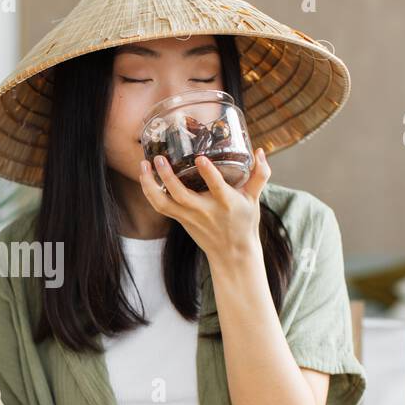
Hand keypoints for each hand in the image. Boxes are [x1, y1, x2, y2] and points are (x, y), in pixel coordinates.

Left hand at [139, 146, 270, 268]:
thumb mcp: (255, 199)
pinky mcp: (180, 219)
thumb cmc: (244, 223)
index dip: (209, 173)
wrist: (232, 254)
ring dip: (150, 185)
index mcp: (226, 203)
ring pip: (163, 203)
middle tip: (159, 158)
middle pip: (181, 195)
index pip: (217, 187)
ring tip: (143, 165)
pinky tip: (145, 176)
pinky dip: (149, 192)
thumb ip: (260, 175)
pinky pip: (160, 207)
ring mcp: (189, 216)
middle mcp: (205, 210)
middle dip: (168, 177)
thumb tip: (260, 151)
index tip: (200, 159)